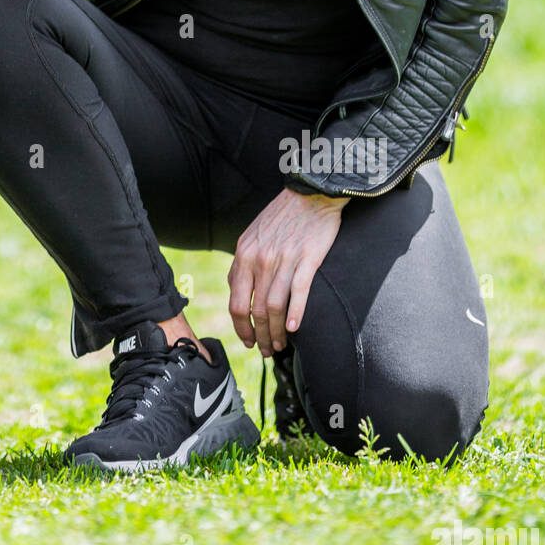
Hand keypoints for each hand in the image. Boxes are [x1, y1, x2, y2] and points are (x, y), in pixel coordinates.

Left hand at [227, 187, 348, 356]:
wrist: (310, 194)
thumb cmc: (281, 216)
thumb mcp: (252, 235)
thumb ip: (243, 262)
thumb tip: (235, 288)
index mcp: (243, 254)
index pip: (235, 301)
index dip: (240, 326)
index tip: (247, 340)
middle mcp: (260, 258)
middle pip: (254, 309)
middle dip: (258, 336)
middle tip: (265, 351)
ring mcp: (283, 259)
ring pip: (275, 307)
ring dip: (276, 332)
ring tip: (279, 345)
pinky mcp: (307, 259)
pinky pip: (298, 292)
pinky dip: (295, 315)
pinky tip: (295, 330)